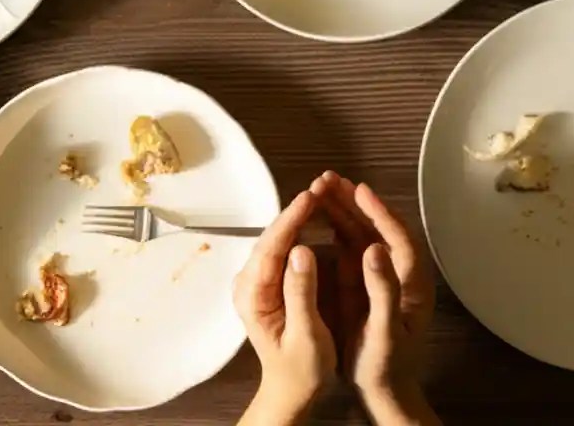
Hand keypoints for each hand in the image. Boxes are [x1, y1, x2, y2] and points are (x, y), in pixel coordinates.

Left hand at [234, 191, 335, 425]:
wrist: (292, 389)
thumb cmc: (302, 370)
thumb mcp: (307, 336)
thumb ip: (302, 293)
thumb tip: (302, 250)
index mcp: (253, 297)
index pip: (270, 249)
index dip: (290, 220)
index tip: (310, 197)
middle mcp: (249, 283)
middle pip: (272, 238)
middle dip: (296, 211)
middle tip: (323, 185)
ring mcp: (258, 280)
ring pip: (278, 239)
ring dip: (299, 216)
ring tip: (324, 193)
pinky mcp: (270, 281)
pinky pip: (284, 249)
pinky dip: (301, 230)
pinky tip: (320, 216)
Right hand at [310, 172, 439, 424]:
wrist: (382, 391)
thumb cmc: (388, 365)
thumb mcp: (385, 331)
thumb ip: (383, 289)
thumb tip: (373, 247)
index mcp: (412, 282)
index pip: (398, 237)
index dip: (379, 211)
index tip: (359, 189)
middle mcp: (397, 272)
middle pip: (376, 228)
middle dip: (353, 202)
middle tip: (328, 179)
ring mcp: (377, 275)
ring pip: (360, 234)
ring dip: (340, 210)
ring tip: (318, 188)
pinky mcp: (361, 283)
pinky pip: (348, 248)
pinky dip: (334, 229)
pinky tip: (318, 215)